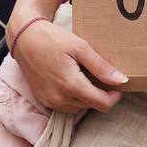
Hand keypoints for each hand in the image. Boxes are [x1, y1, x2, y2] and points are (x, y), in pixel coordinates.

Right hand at [10, 18, 126, 113]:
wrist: (25, 39)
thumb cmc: (52, 39)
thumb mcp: (80, 47)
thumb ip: (101, 67)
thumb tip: (121, 81)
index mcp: (71, 85)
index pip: (102, 104)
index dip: (114, 96)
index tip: (117, 84)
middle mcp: (59, 99)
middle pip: (92, 105)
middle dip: (100, 93)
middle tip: (98, 73)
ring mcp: (50, 102)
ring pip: (79, 107)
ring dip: (86, 96)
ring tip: (83, 75)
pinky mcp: (44, 101)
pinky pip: (66, 106)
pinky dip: (74, 97)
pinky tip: (72, 80)